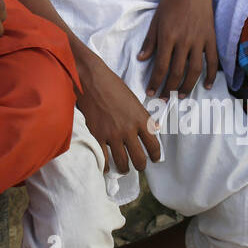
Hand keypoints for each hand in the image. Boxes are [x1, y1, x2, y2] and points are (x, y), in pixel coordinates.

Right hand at [75, 47, 161, 174]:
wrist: (91, 78)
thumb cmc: (112, 85)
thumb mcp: (133, 99)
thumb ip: (143, 116)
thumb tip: (154, 128)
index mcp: (141, 119)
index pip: (154, 145)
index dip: (156, 155)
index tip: (154, 158)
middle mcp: (129, 129)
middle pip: (139, 159)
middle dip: (141, 165)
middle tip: (139, 166)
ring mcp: (112, 134)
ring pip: (122, 162)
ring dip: (124, 168)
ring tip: (124, 168)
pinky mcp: (96, 135)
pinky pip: (103, 158)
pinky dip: (106, 166)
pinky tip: (107, 167)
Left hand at [138, 0, 216, 95]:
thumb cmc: (171, 2)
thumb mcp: (156, 19)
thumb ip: (150, 41)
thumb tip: (141, 59)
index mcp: (168, 36)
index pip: (160, 66)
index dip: (156, 82)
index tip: (151, 92)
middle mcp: (184, 41)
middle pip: (176, 71)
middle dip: (169, 88)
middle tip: (164, 98)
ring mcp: (199, 40)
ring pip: (194, 70)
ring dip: (187, 86)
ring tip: (180, 95)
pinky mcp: (211, 38)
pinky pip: (212, 61)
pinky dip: (211, 75)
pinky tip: (206, 85)